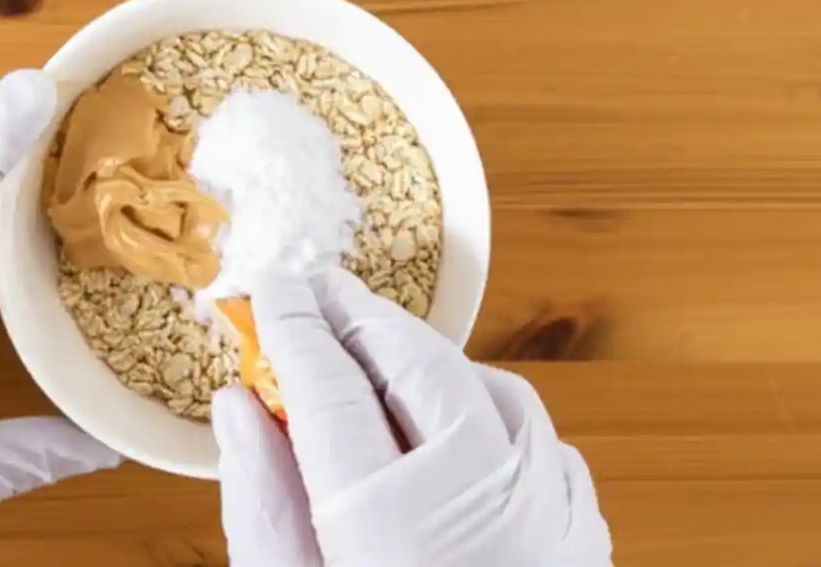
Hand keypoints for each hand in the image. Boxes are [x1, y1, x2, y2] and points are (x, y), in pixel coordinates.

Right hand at [213, 268, 611, 565]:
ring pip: (485, 385)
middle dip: (356, 314)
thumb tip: (241, 402)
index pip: (325, 380)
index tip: (266, 289)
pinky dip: (484, 404)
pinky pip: (533, 433)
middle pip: (414, 360)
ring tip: (368, 347)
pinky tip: (445, 414)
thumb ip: (262, 497)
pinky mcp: (579, 532)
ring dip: (423, 355)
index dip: (291, 322)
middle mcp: (481, 499)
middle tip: (313, 290)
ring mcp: (545, 512)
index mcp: (387, 522)